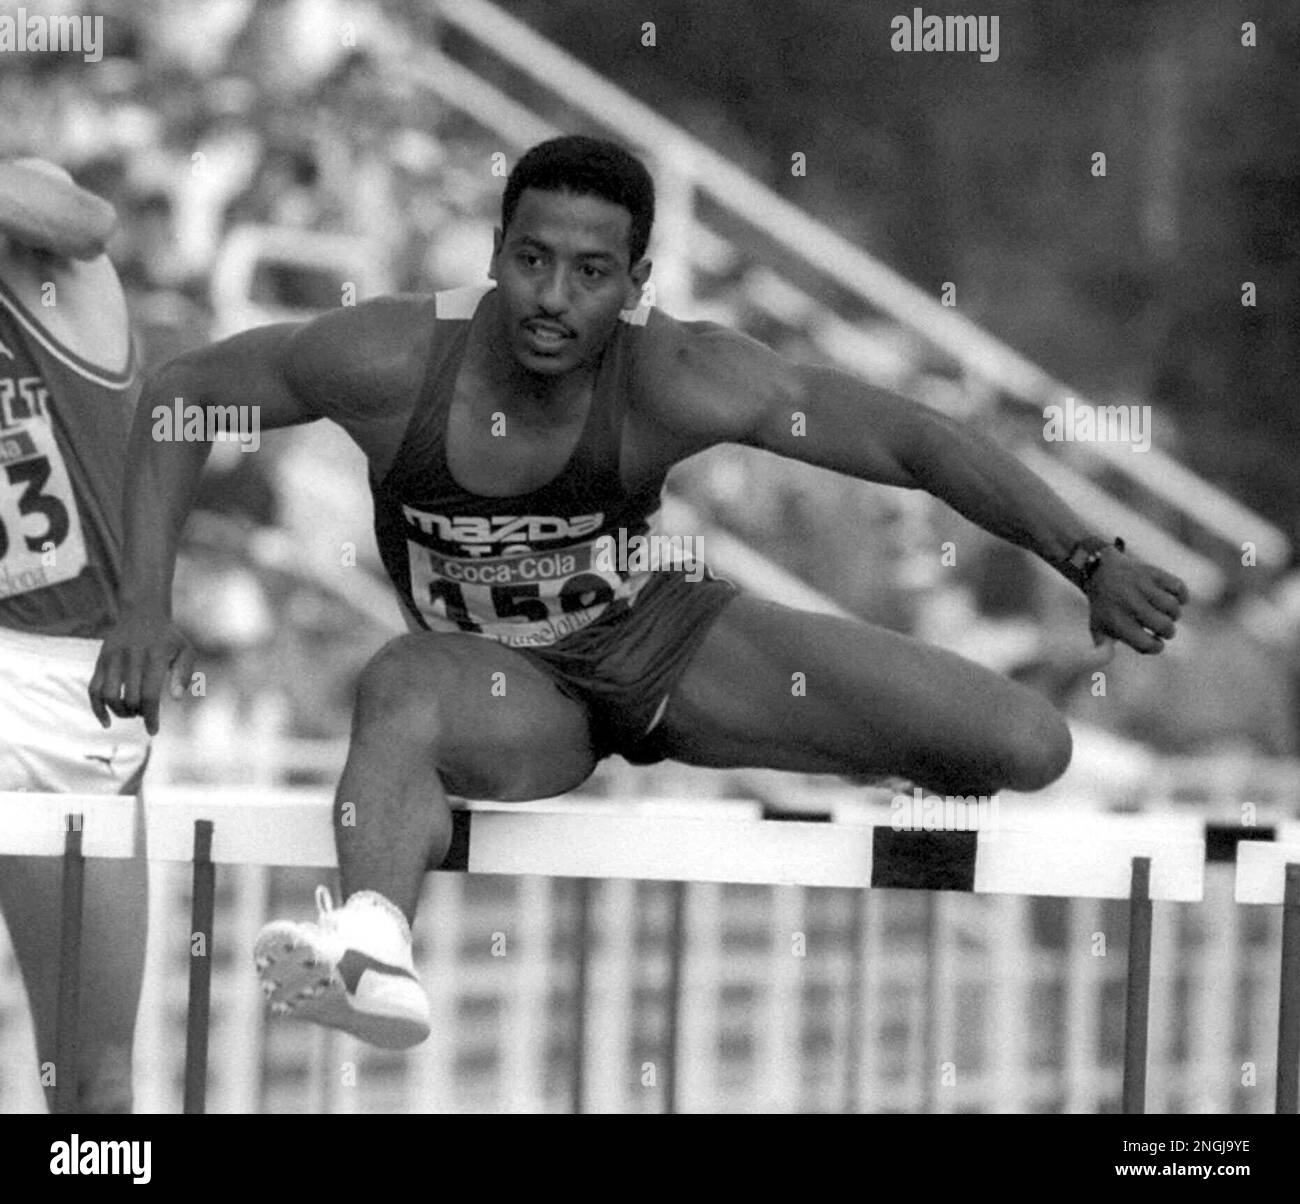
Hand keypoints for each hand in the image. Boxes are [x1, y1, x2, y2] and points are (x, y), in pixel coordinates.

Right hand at [89, 609, 196, 735]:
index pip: (150, 694)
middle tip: (145, 714)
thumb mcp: (185, 651)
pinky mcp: (101, 661)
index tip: (152, 731)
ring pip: (109, 696)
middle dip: (138, 714)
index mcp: (155, 656)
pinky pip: (93, 689)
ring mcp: (113, 658)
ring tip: (131, 713)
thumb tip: (176, 699)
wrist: (142, 614)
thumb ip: (184, 674)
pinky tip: (107, 722)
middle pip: (130, 698)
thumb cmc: (169, 639)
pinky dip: (97, 708)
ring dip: (119, 712)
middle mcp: (132, 657)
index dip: (150, 716)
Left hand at [1084, 549, 1187, 654]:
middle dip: (1168, 632)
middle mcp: (1130, 604)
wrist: (1099, 570)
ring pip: (1173, 608)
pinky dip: (1182, 596)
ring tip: (1165, 613)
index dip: (1156, 647)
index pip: (1147, 645)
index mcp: (1117, 622)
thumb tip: (1105, 664)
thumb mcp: (1098, 628)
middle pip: (1165, 627)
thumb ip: (1103, 650)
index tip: (1154, 641)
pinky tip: (1173, 598)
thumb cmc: (1104, 606)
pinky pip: (1179, 588)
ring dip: (1174, 615)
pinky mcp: (1152, 572)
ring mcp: (1142, 587)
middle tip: (1161, 628)